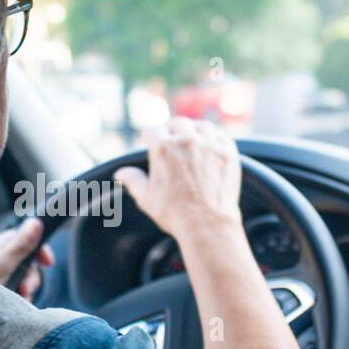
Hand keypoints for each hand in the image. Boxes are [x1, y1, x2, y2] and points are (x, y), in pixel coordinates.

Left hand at [0, 216, 54, 298]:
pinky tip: (15, 306)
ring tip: (19, 300)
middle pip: (27, 262)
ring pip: (24, 279)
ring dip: (26, 291)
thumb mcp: (2, 264)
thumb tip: (36, 222)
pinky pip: (17, 293)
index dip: (39, 249)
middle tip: (25, 290)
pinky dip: (20, 300)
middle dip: (30, 278)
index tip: (48, 263)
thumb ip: (20, 246)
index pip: (23, 238)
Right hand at [113, 118, 241, 241]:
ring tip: (193, 137)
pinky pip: (220, 136)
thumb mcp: (146, 198)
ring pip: (201, 126)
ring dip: (194, 129)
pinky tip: (211, 144)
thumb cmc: (174, 213)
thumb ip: (133, 180)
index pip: (154, 131)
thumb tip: (120, 173)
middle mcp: (186, 140)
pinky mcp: (227, 152)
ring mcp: (209, 144)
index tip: (151, 140)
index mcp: (162, 147)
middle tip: (172, 136)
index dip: (151, 136)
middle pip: (178, 124)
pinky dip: (214, 137)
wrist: (207, 224)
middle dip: (172, 129)